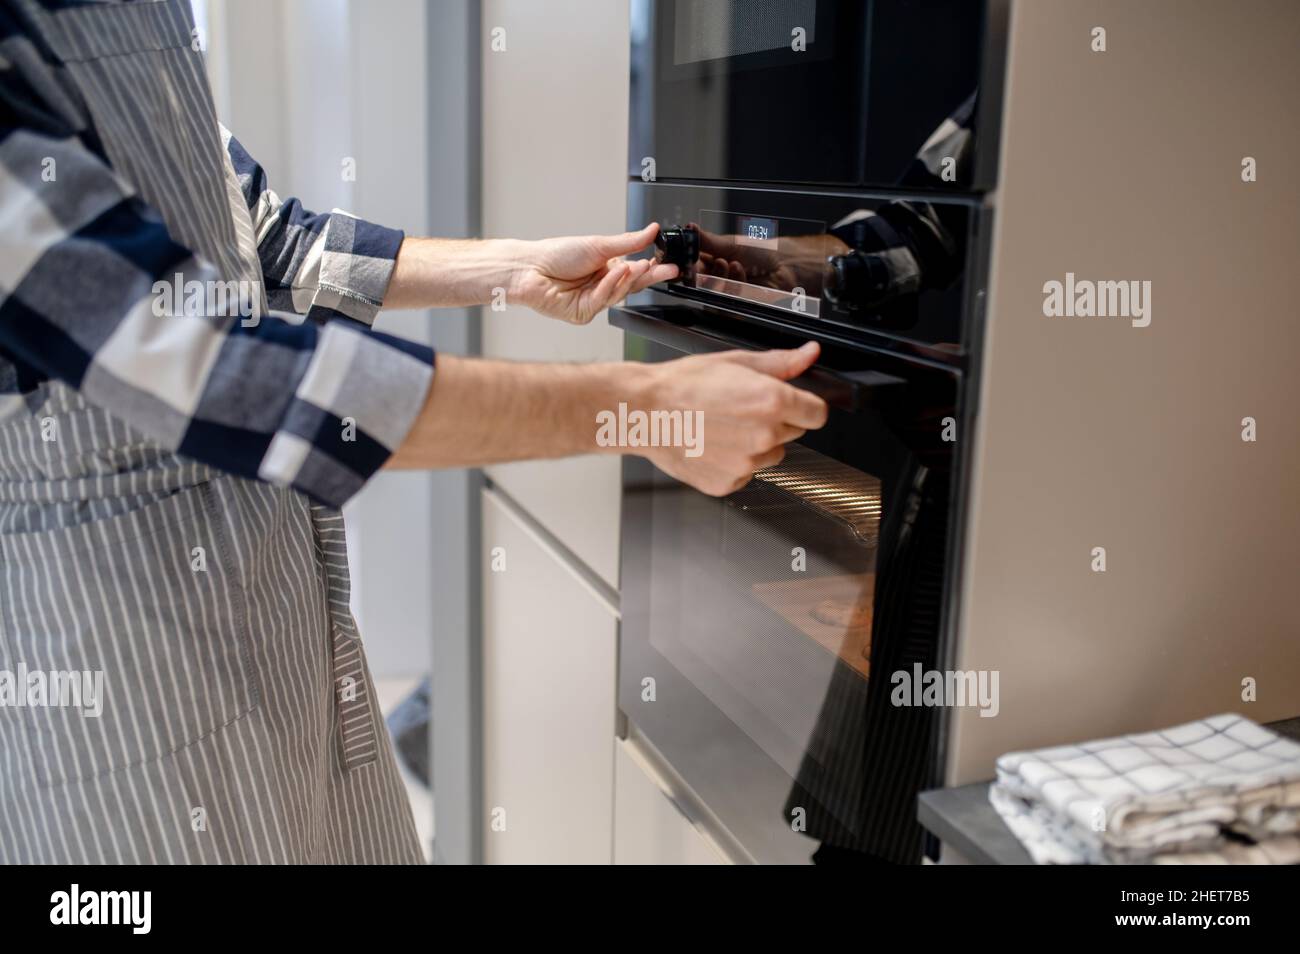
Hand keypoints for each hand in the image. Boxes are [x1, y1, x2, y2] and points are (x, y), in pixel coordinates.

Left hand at [512, 223, 678, 323]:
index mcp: (605, 269)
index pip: (636, 271)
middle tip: (666, 270)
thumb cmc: (556, 255)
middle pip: (631, 285)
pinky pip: (602, 302)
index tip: (671, 265)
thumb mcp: (598, 244)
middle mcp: (600, 286)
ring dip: (626, 279)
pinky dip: (607, 287)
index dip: (654, 269)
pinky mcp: (583, 314)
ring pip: (619, 295)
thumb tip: (652, 231)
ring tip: (630, 266)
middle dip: (649, 277)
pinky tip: (610, 275)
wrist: (530, 267)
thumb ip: (628, 242)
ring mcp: (592, 302)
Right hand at [635, 342, 828, 495]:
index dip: (806, 406)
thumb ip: (780, 363)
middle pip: (793, 433)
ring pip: (771, 455)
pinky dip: (734, 463)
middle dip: (775, 422)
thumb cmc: (682, 385)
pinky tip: (713, 445)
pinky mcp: (729, 482)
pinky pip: (745, 473)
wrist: (644, 413)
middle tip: (741, 410)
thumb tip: (809, 354)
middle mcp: (764, 436)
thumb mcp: (734, 362)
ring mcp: (747, 463)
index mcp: (771, 401)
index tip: (794, 404)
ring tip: (723, 428)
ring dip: (756, 445)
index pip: (817, 414)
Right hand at [695, 226, 846, 291]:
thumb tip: (689, 229)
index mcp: (712, 262)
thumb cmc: (764, 252)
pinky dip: (733, 288)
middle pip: (698, 284)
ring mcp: (726, 294)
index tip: (690, 260)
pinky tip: (743, 275)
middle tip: (719, 261)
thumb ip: (706, 240)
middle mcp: (718, 279)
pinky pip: (725, 305)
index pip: (691, 268)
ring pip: (709, 295)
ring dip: (721, 279)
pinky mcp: (736, 308)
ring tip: (734, 264)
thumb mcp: (731, 243)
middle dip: (706, 273)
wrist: (787, 266)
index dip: (689, 266)